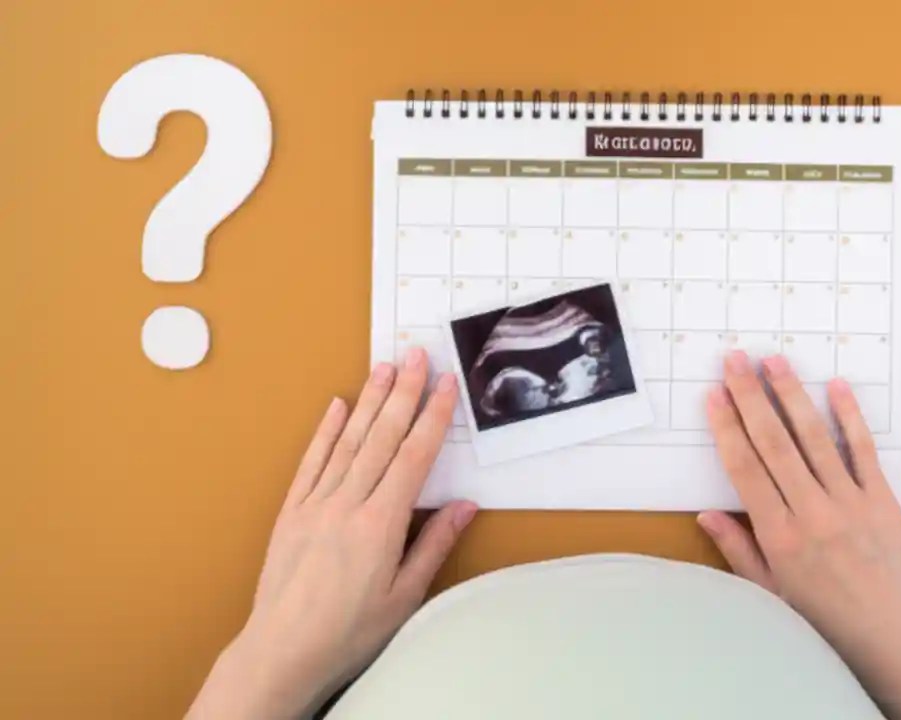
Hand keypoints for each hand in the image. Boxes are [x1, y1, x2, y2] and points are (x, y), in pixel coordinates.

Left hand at [188, 348, 475, 719]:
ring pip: (347, 441)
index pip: (414, 457)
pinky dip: (324, 432)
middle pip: (381, 437)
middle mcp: (347, 505)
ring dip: (368, 401)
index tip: (445, 385)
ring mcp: (315, 505)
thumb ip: (434, 545)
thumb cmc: (348, 631)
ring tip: (383, 367)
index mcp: (381, 525)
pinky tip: (336, 406)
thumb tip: (464, 507)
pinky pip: (310, 462)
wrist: (281, 651)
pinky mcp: (291, 513)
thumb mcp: (404, 596)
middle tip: (416, 355)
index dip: (432, 417)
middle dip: (403, 392)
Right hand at [698, 352, 900, 719]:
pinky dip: (850, 417)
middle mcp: (811, 512)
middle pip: (774, 443)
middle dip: (751, 397)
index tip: (714, 396)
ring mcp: (849, 502)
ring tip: (774, 362)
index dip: (727, 428)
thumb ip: (738, 549)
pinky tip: (836, 387)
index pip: (745, 469)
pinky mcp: (881, 500)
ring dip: (792, 396)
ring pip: (814, 438)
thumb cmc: (825, 620)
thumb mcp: (769, 592)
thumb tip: (706, 514)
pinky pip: (863, 451)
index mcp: (779, 535)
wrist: (890, 635)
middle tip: (735, 360)